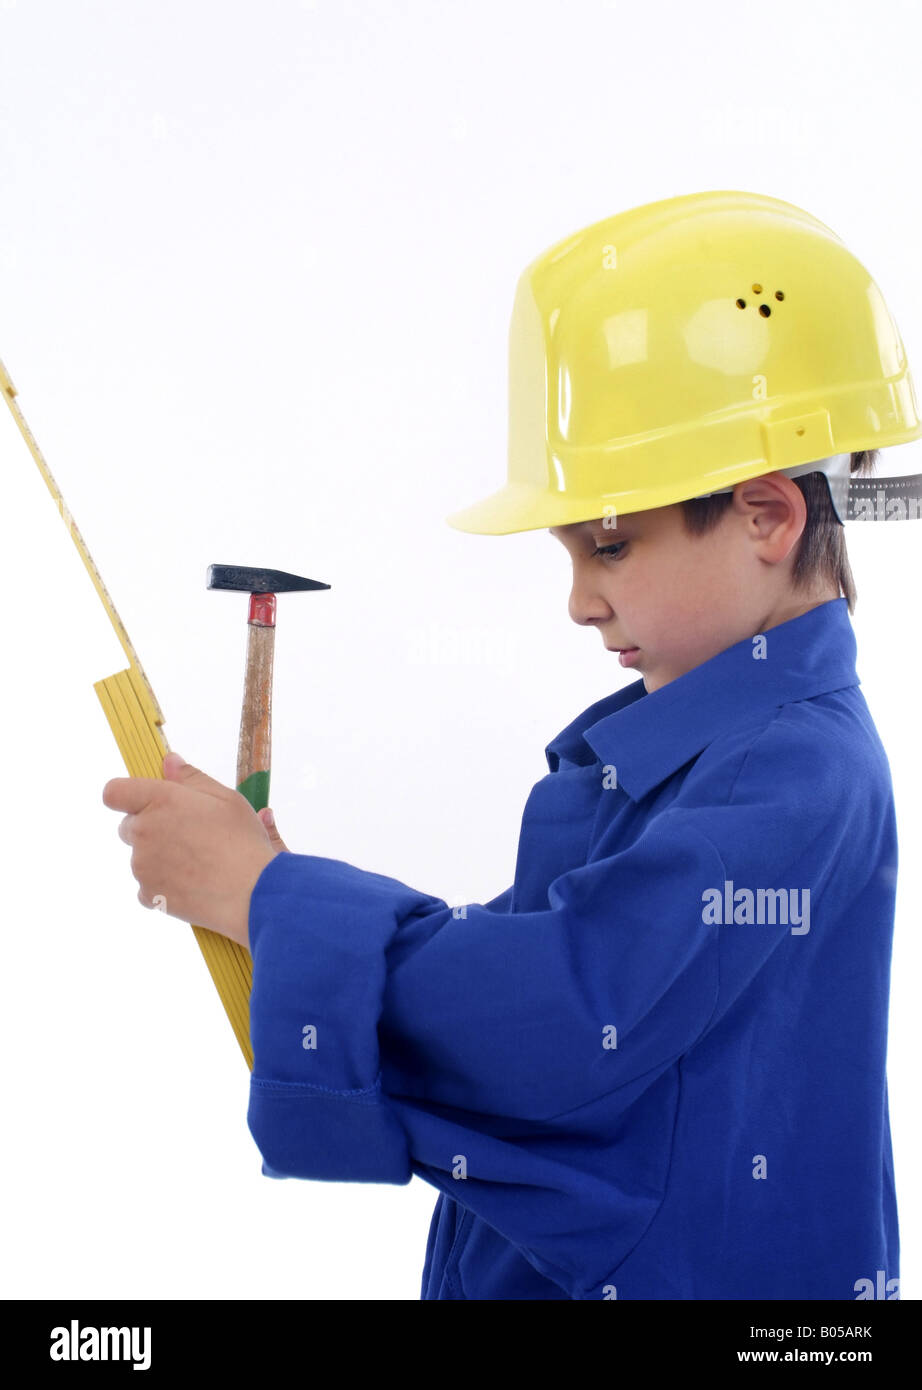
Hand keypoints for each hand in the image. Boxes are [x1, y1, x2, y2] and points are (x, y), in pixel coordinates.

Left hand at [102, 752, 286, 949]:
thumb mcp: (226, 799)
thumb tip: (168, 762)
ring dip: (158, 857)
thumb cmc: (243, 842)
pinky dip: (163, 885)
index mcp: (160, 801)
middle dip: (150, 828)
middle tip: (187, 835)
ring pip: (140, 857)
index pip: (114, 792)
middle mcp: (143, 832)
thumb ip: (191, 778)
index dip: (126, 795)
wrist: (252, 893)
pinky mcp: (148, 894)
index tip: (144, 801)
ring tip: (197, 863)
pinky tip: (192, 884)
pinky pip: (147, 886)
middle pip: (128, 826)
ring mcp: (142, 866)